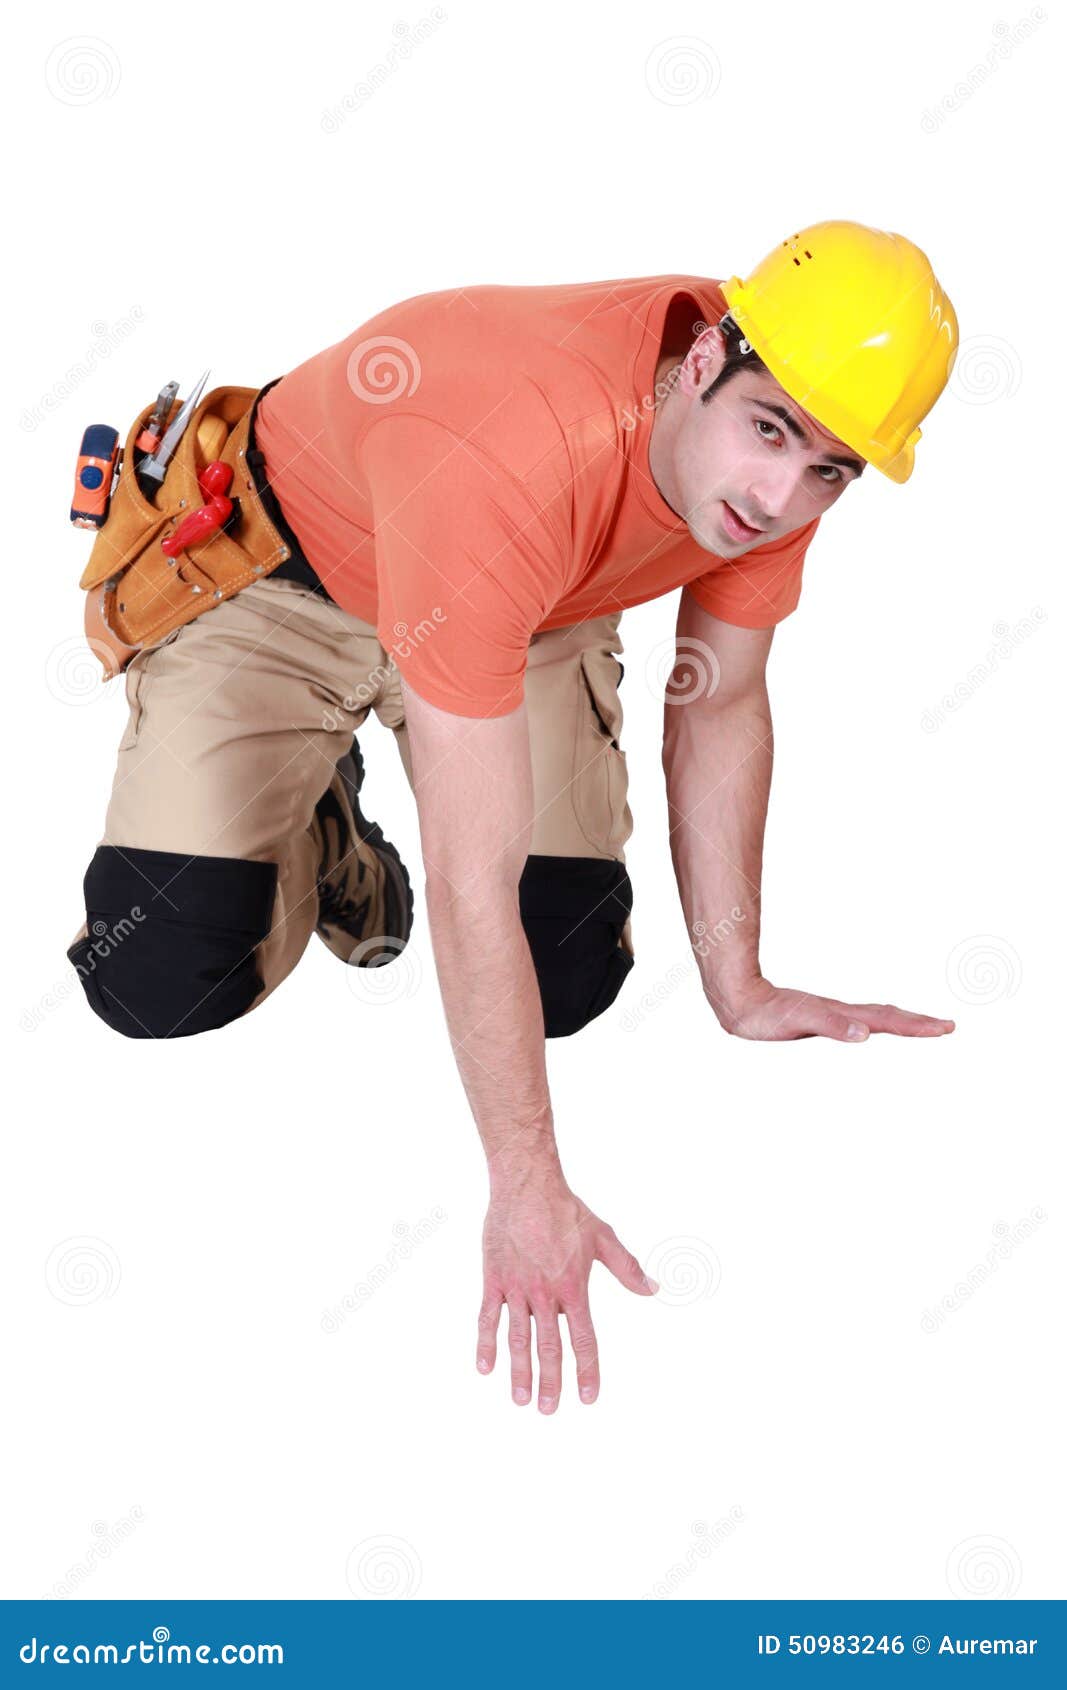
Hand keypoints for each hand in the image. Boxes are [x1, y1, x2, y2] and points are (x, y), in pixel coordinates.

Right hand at [476, 1167, 657, 1412]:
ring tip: (521, 1399)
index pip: (583, 1339)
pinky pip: (487, 1318)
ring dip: (520, 1371)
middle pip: (549, 1347)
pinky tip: (485, 1368)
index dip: (586, 1370)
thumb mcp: (603, 1238)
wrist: (527, 1185)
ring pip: (518, 1338)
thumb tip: (653, 1289)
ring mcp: (516, 1288)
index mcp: (573, 1288)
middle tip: (548, 1410)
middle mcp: (545, 1294)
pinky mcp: (493, 1279)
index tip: (588, 1397)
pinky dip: (486, 1343)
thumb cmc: (566, 1210)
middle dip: (551, 1381)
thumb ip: (627, 1269)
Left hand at [713, 977, 955, 1041]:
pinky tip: (872, 1029)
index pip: (888, 1020)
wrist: (739, 1001)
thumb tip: (864, 1033)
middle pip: (888, 1016)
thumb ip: (832, 1025)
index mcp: (843, 1016)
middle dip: (917, 1023)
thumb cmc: (769, 1014)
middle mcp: (842, 1014)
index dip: (916, 1025)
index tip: (945, 1027)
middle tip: (947, 1027)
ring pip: (875, 1017)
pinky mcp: (819, 1020)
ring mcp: (832, 1016)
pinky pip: (857, 1021)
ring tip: (924, 1026)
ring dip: (901, 1022)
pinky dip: (876, 1024)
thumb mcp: (801, 1020)